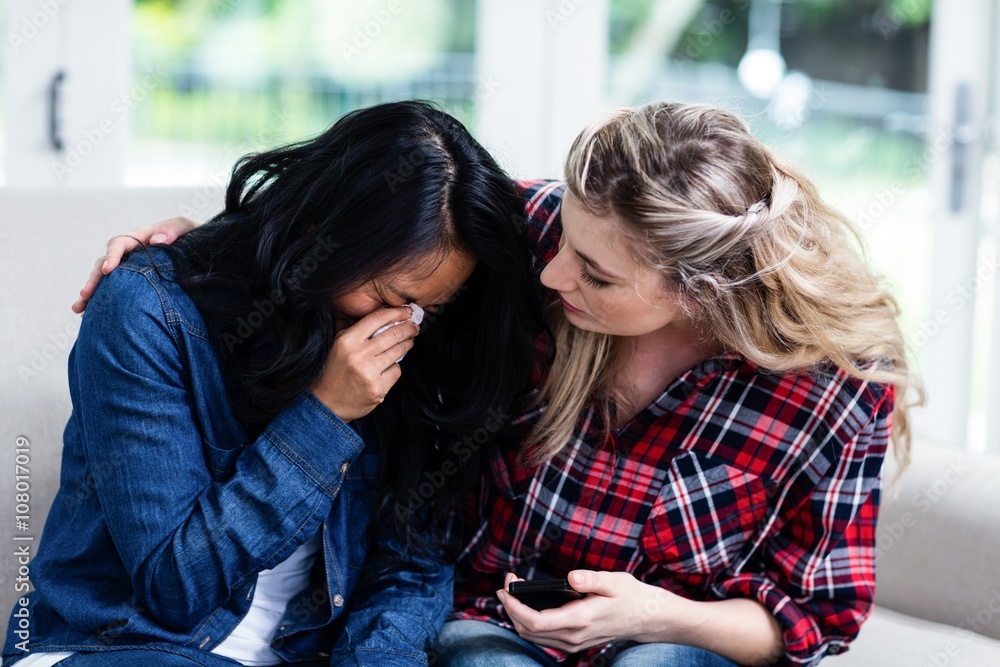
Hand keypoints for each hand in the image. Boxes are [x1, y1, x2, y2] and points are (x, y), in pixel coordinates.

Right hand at [72, 216, 198, 313]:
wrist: (203, 250)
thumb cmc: (195, 236)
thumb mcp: (187, 227)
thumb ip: (174, 229)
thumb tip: (156, 240)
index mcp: (141, 238)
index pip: (120, 243)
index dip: (112, 256)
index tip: (109, 270)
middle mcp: (132, 253)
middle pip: (105, 264)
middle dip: (93, 280)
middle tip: (85, 296)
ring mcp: (131, 268)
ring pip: (105, 279)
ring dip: (91, 293)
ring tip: (79, 309)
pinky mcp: (135, 282)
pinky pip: (115, 290)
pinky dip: (103, 301)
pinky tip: (91, 315)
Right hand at [311, 306, 419, 421]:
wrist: (326, 403)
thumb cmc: (334, 371)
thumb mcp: (338, 345)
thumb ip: (359, 331)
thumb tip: (387, 318)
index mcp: (347, 341)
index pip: (377, 318)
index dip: (396, 312)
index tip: (407, 311)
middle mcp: (358, 355)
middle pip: (393, 334)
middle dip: (408, 328)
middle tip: (414, 326)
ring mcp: (369, 373)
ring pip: (398, 352)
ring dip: (407, 344)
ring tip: (409, 341)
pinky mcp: (378, 389)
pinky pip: (396, 371)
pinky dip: (395, 367)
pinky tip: (391, 366)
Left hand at [497, 570, 689, 653]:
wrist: (645, 619)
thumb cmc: (629, 596)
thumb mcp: (615, 581)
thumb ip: (592, 579)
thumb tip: (572, 576)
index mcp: (580, 620)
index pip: (536, 622)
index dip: (515, 607)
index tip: (506, 588)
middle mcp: (573, 637)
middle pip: (528, 631)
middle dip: (510, 608)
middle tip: (506, 584)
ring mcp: (572, 643)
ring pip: (532, 637)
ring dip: (516, 616)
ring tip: (512, 592)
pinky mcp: (572, 643)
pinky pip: (541, 638)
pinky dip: (527, 622)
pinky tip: (526, 605)